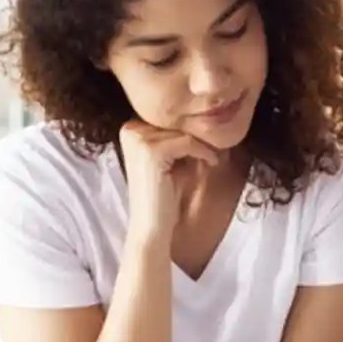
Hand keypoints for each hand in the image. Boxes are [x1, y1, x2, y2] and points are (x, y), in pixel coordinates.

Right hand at [119, 120, 218, 239]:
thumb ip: (179, 138)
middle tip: (212, 150)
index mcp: (131, 129)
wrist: (153, 224)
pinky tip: (211, 163)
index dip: (189, 130)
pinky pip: (188, 142)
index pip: (168, 119)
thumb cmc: (164, 193)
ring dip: (202, 145)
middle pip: (175, 122)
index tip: (206, 143)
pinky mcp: (152, 151)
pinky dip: (203, 152)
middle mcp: (130, 130)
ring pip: (183, 131)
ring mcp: (138, 139)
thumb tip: (207, 117)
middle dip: (196, 136)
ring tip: (210, 159)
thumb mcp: (172, 159)